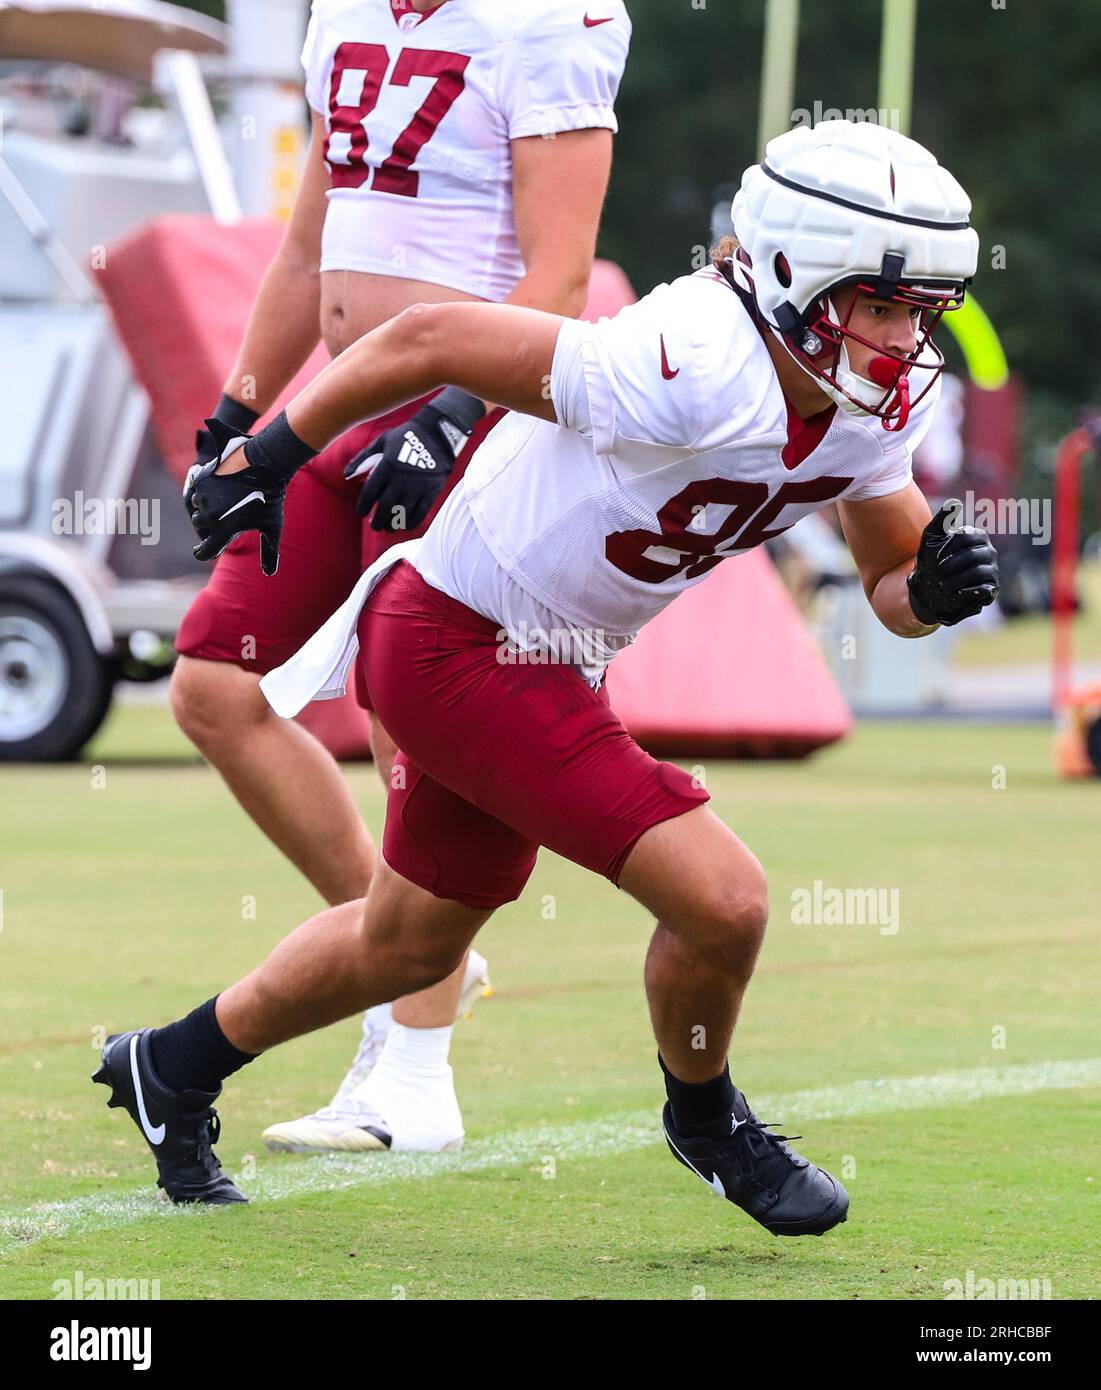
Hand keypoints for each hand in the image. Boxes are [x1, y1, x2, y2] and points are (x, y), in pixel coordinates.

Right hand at [184, 419, 285, 575]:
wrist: (264, 464)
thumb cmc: (271, 499)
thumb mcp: (272, 527)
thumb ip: (269, 552)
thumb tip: (269, 573)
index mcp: (224, 530)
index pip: (205, 551)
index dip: (204, 552)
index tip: (203, 551)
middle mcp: (209, 516)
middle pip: (201, 527)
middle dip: (210, 525)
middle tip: (224, 518)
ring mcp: (203, 497)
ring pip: (198, 508)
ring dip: (207, 508)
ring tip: (226, 501)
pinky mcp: (200, 481)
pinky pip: (197, 491)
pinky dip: (206, 492)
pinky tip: (220, 489)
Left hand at [345, 387, 485, 532]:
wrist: (437, 433)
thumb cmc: (405, 436)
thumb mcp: (381, 442)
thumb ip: (362, 458)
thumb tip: (346, 475)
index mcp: (387, 466)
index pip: (371, 492)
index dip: (364, 506)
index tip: (362, 512)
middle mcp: (401, 479)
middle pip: (386, 507)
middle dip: (378, 520)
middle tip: (375, 526)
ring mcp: (418, 486)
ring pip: (403, 512)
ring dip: (393, 523)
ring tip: (388, 527)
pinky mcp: (431, 491)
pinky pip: (420, 512)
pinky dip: (411, 522)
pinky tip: (405, 525)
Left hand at [907, 502, 998, 626]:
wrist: (929, 590)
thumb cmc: (931, 561)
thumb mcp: (931, 539)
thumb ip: (942, 520)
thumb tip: (955, 503)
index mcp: (977, 537)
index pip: (966, 536)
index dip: (948, 547)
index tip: (937, 557)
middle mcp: (989, 552)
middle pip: (973, 555)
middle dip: (952, 565)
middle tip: (940, 572)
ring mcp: (992, 570)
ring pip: (979, 571)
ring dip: (957, 579)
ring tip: (944, 585)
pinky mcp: (991, 589)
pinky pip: (986, 589)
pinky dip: (969, 591)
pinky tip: (958, 593)